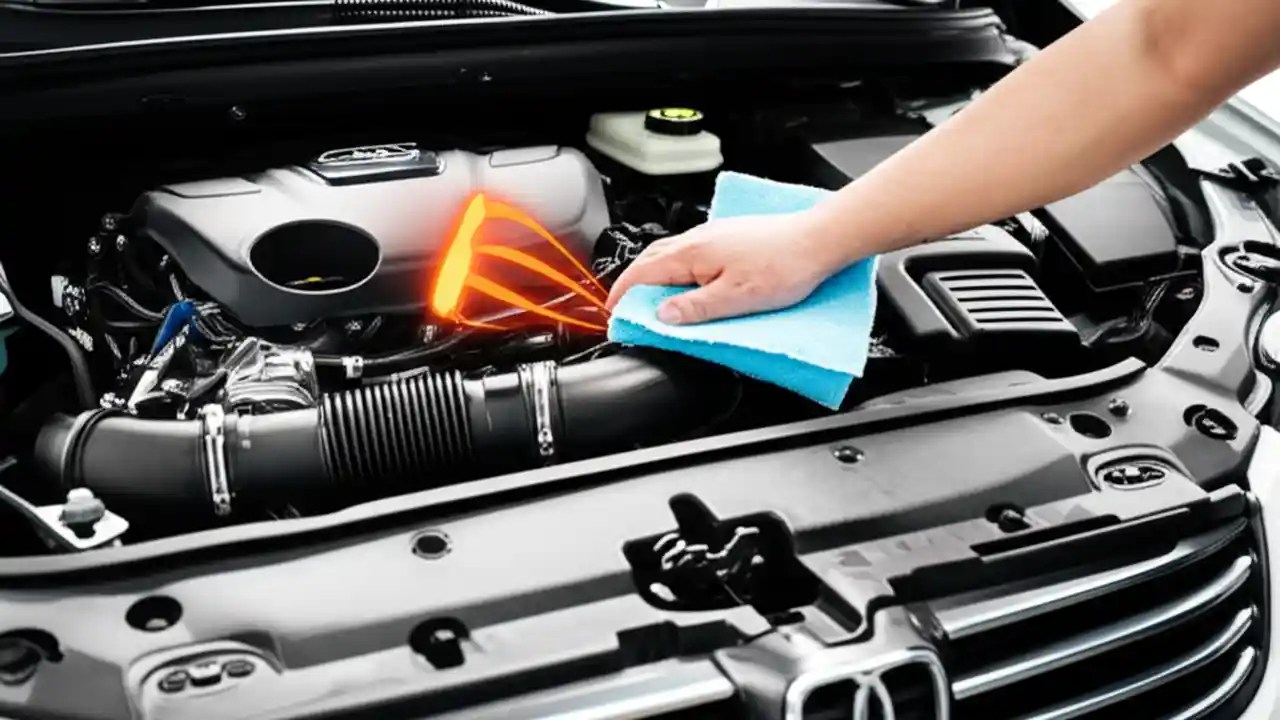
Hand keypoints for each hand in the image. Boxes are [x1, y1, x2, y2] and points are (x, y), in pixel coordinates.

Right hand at [604, 210, 849, 324]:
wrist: (819, 241)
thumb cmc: (784, 265)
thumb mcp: (735, 299)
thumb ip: (695, 309)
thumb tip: (662, 315)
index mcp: (693, 253)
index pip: (643, 273)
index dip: (624, 293)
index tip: (615, 311)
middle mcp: (699, 238)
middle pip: (652, 259)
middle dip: (635, 283)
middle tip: (629, 307)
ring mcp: (715, 235)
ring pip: (672, 254)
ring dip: (656, 275)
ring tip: (656, 299)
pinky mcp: (730, 237)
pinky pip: (691, 253)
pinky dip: (678, 269)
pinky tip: (690, 283)